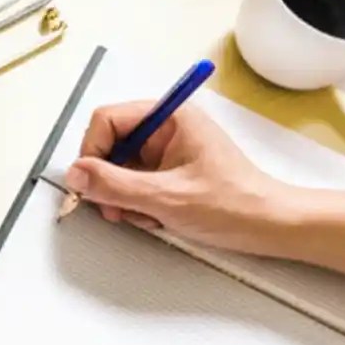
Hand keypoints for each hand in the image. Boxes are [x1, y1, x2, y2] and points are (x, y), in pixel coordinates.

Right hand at [65, 100, 290, 254]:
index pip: (107, 119)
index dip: (92, 150)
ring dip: (122, 197)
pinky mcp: (168, 173)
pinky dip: (135, 204)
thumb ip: (114, 184)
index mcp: (170, 117)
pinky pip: (133, 184)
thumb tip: (75, 174)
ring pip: (118, 168)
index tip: (91, 182)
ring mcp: (166, 152)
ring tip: (143, 216)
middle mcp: (165, 129)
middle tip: (114, 208)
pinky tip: (154, 218)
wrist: (270, 228)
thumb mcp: (166, 196)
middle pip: (109, 145)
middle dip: (107, 180)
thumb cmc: (232, 204)